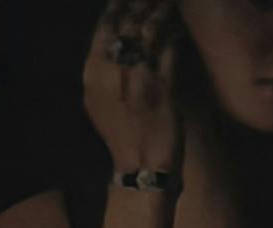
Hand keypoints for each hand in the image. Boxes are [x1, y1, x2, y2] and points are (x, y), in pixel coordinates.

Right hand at [82, 0, 182, 174]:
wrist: (141, 166)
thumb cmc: (122, 135)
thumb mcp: (96, 101)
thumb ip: (100, 70)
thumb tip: (105, 46)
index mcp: (93, 71)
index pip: (103, 27)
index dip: (116, 8)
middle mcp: (113, 69)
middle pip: (126, 24)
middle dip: (139, 4)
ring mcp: (138, 76)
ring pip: (149, 31)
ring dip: (159, 14)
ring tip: (167, 6)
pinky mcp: (163, 86)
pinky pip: (170, 49)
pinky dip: (175, 35)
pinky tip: (179, 29)